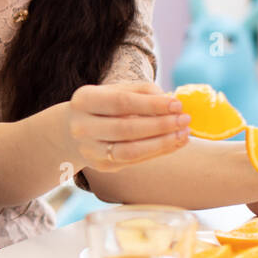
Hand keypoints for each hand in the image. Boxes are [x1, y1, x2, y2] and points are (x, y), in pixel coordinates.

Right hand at [66, 81, 190, 171]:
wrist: (73, 131)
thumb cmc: (103, 106)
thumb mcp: (116, 90)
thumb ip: (143, 91)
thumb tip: (172, 103)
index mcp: (84, 101)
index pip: (121, 102)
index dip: (151, 105)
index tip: (177, 104)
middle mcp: (82, 127)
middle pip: (126, 128)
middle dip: (160, 125)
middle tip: (185, 120)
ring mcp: (90, 150)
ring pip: (130, 151)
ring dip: (161, 143)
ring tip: (184, 134)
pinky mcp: (102, 166)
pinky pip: (134, 161)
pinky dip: (158, 152)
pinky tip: (175, 143)